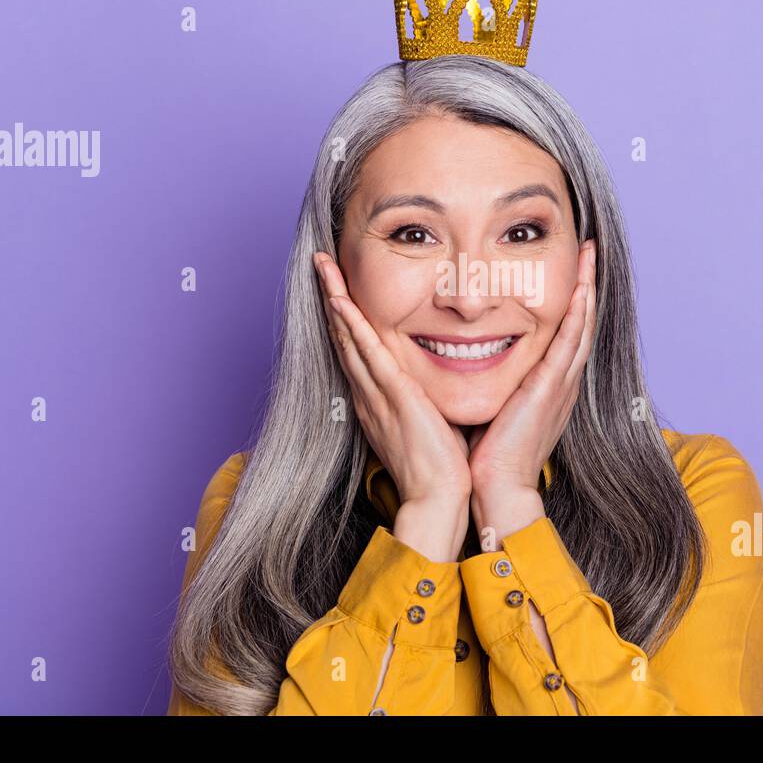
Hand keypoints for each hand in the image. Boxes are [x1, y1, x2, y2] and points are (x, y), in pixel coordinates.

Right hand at [312, 252, 472, 524]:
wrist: (437, 498)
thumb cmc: (440, 467)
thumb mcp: (428, 426)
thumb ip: (425, 403)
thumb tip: (437, 387)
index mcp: (376, 401)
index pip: (357, 351)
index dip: (345, 318)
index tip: (340, 289)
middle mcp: (368, 394)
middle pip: (344, 337)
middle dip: (332, 297)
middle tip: (322, 264)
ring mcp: (376, 393)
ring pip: (349, 337)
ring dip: (335, 299)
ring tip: (324, 267)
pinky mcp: (391, 395)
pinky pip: (367, 352)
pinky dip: (351, 325)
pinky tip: (341, 300)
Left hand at [466, 240, 596, 517]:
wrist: (497, 488)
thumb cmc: (488, 454)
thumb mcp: (494, 407)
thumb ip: (491, 382)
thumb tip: (467, 359)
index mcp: (549, 386)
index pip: (564, 332)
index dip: (570, 299)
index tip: (569, 268)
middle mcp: (561, 381)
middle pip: (580, 322)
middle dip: (585, 283)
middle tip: (587, 249)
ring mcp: (561, 384)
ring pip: (581, 325)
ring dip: (587, 287)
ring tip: (589, 254)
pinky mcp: (552, 389)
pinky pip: (570, 343)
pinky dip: (578, 314)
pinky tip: (581, 288)